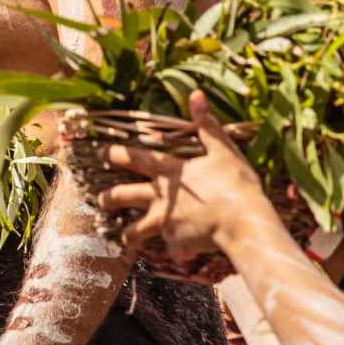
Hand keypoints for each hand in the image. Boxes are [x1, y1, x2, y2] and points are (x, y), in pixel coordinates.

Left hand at [95, 91, 268, 262]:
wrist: (244, 223)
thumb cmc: (236, 184)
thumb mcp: (224, 149)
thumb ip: (207, 125)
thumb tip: (196, 94)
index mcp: (170, 172)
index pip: (134, 158)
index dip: (114, 153)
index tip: (100, 153)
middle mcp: (160, 197)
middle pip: (121, 197)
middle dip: (106, 199)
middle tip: (99, 201)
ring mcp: (165, 223)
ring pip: (134, 232)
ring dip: (127, 235)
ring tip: (123, 238)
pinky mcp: (176, 244)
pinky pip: (172, 248)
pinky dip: (178, 248)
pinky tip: (185, 250)